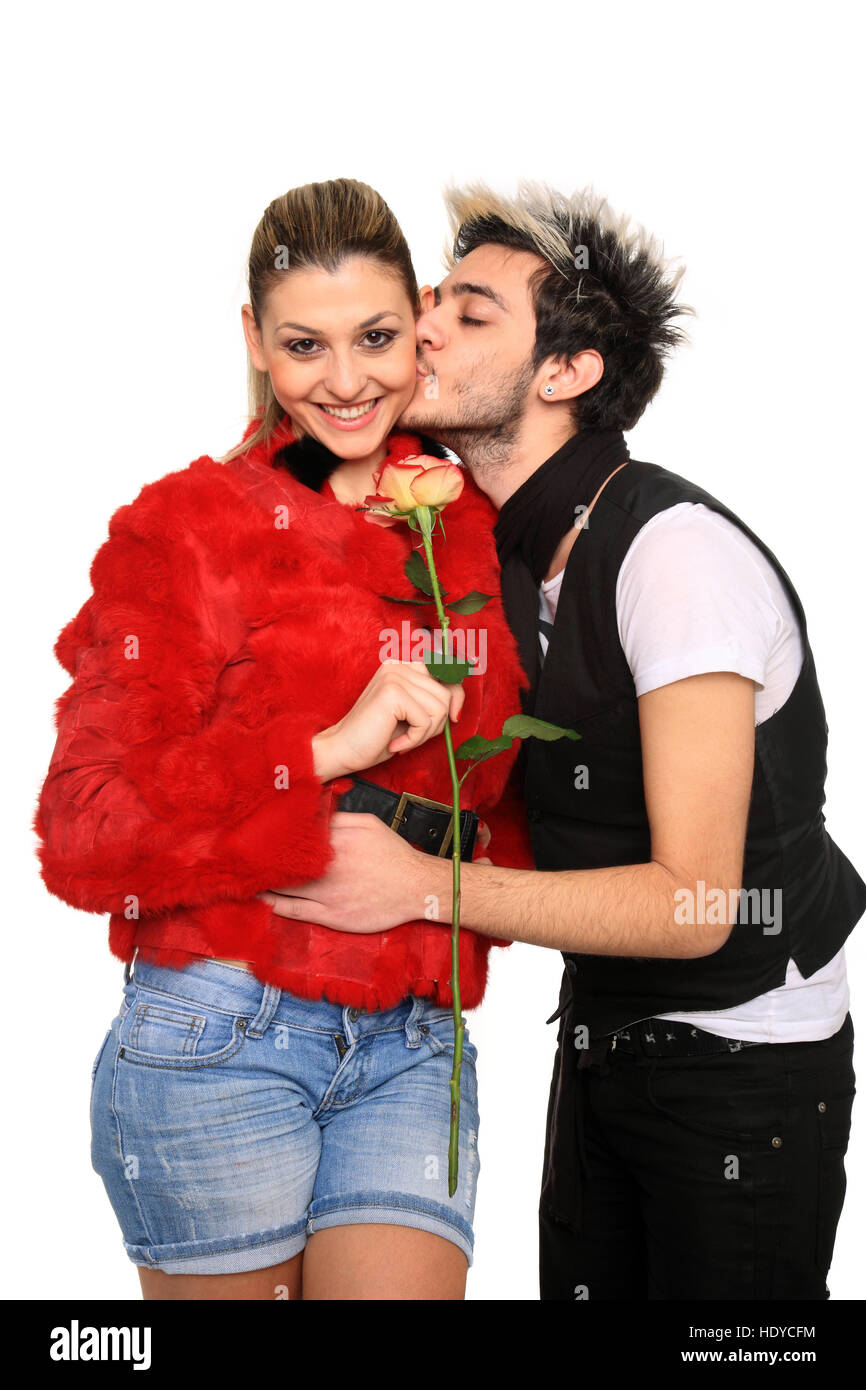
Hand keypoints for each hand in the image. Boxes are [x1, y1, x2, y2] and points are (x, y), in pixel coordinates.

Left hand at [257, 812, 433, 931]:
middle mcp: (328, 867)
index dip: (273, 836)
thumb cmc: (394, 855)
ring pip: (285, 887)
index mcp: (336, 840)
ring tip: (246, 876)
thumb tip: (311, 813)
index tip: (256, 833)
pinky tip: (261, 898)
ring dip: (264, 881)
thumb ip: (338, 818)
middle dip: (262, 858)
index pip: (294, 836)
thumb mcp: (369, 824)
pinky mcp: (331, 915)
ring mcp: (328, 893)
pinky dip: (274, 904)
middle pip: (284, 861)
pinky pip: (294, 910)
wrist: (416, 888)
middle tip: (242, 855)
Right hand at [312, 660, 465, 780]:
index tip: (454, 716)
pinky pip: (426, 721)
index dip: (456, 695)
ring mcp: (394, 676)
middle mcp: (399, 665)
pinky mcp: (392, 692)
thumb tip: (458, 707)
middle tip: (412, 736)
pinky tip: (396, 743)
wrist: (343, 750)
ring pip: (439, 708)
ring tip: (402, 739)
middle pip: (446, 694)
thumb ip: (433, 701)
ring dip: (424, 733)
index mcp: (403, 666)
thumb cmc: (376, 736)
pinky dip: (415, 739)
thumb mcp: (412, 714)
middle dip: (436, 723)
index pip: (447, 671)